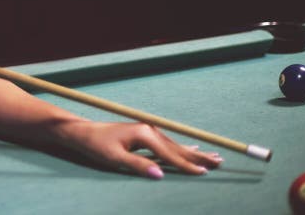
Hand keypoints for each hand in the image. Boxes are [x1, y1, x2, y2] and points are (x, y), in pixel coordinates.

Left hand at [59, 120, 222, 178]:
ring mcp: (148, 130)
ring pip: (175, 145)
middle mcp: (150, 129)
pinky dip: (182, 149)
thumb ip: (139, 166)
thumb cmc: (97, 145)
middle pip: (178, 146)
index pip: (171, 153)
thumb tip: (160, 175)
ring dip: (194, 152)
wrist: (84, 132)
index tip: (204, 173)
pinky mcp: (145, 134)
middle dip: (199, 156)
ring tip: (212, 157)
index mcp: (145, 134)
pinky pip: (168, 144)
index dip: (188, 165)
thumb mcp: (115, 159)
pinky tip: (192, 150)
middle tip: (220, 162)